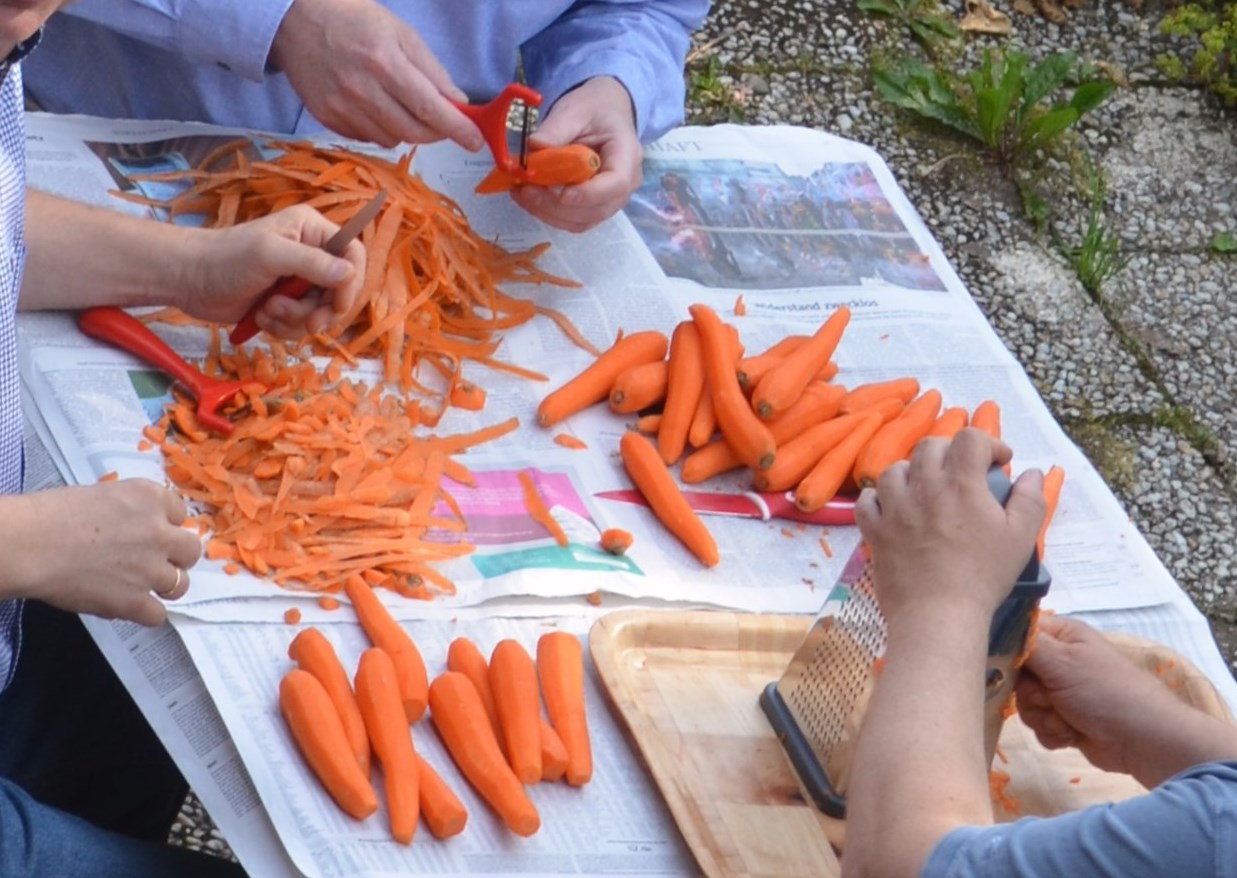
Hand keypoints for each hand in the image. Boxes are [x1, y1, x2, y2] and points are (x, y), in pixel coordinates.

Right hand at [4, 481, 200, 626]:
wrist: (31, 544)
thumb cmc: (53, 514)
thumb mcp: (102, 495)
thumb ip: (129, 511)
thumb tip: (135, 527)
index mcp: (151, 499)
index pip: (179, 512)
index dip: (165, 524)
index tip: (148, 531)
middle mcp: (160, 532)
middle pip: (191, 550)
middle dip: (176, 556)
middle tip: (154, 560)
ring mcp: (151, 569)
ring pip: (181, 584)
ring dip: (164, 586)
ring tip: (140, 586)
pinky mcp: (135, 601)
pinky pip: (158, 615)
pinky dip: (145, 613)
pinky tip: (128, 606)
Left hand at [176, 205, 364, 337]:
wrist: (189, 279)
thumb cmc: (225, 258)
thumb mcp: (270, 255)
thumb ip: (312, 263)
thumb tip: (348, 274)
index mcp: (312, 231)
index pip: (353, 256)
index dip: (351, 284)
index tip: (336, 306)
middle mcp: (311, 254)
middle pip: (341, 291)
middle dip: (320, 310)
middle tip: (307, 323)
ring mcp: (298, 281)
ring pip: (321, 312)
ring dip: (296, 320)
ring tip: (269, 310)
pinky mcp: (285, 303)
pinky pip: (302, 325)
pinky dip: (283, 327)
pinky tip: (261, 317)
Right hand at [270, 0, 482, 149]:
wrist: (295, 22)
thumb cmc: (354, 20)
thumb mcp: (400, 32)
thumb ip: (432, 70)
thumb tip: (459, 104)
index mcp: (385, 62)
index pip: (430, 108)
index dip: (457, 128)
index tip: (475, 141)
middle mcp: (362, 90)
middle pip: (414, 131)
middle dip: (437, 131)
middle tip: (442, 120)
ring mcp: (342, 108)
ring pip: (393, 139)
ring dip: (408, 129)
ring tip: (401, 103)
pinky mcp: (328, 119)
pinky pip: (369, 138)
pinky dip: (382, 129)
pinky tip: (377, 107)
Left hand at [511, 77, 643, 231]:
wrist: (605, 113)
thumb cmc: (594, 109)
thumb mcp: (575, 109)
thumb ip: (556, 128)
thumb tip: (534, 147)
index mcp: (627, 155)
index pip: (616, 184)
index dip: (589, 194)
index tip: (561, 194)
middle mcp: (626, 185)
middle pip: (596, 209)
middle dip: (557, 205)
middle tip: (525, 189)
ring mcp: (610, 200)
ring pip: (582, 221)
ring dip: (548, 213)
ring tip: (521, 192)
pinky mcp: (593, 207)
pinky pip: (573, 220)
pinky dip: (548, 213)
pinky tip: (529, 197)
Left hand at [855, 429, 1044, 621]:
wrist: (938, 615)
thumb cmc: (984, 577)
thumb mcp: (1021, 538)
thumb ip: (1030, 500)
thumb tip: (1031, 472)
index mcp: (961, 484)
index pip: (970, 438)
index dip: (988, 442)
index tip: (999, 462)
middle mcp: (923, 487)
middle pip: (930, 446)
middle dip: (951, 452)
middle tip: (963, 474)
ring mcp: (893, 508)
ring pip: (895, 469)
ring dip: (913, 471)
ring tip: (926, 489)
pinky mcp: (874, 530)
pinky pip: (866, 500)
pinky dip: (878, 498)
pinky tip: (891, 507)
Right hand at [1015, 615, 1236, 785]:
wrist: (1142, 741)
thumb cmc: (1105, 692)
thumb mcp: (1062, 660)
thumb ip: (1025, 645)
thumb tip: (996, 628)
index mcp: (1061, 636)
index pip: (1017, 634)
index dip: (1009, 651)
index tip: (1011, 667)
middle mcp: (1058, 661)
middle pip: (1015, 674)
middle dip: (1029, 693)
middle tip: (1050, 697)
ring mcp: (1061, 693)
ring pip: (1024, 703)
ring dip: (1042, 716)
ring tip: (1067, 719)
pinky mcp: (1063, 721)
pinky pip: (1037, 726)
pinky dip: (1051, 732)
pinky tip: (1071, 734)